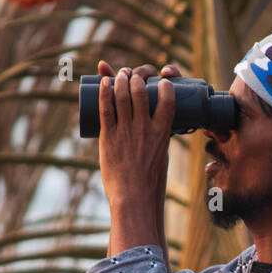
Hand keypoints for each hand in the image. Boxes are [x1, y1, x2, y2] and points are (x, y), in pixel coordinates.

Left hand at [96, 60, 179, 256]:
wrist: (134, 198)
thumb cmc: (149, 182)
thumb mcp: (161, 156)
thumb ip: (156, 141)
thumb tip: (152, 131)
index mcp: (162, 133)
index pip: (168, 99)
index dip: (165, 84)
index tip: (162, 81)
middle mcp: (144, 128)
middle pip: (140, 91)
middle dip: (137, 75)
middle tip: (133, 74)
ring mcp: (126, 131)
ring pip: (122, 95)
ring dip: (120, 78)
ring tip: (119, 74)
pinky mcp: (109, 136)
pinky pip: (106, 107)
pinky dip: (104, 90)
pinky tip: (104, 81)